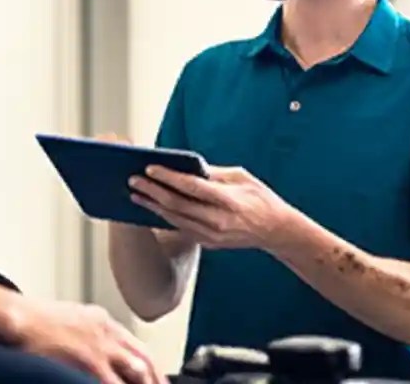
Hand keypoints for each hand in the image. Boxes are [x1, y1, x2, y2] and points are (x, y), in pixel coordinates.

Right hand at [14, 300, 164, 383]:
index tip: (155, 379)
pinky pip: (114, 383)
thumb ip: (80, 332)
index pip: (135, 345)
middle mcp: (106, 330)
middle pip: (144, 358)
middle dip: (156, 379)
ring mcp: (100, 345)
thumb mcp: (63, 319)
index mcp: (100, 320)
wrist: (14, 316)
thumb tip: (82, 349)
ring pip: (138, 371)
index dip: (149, 365)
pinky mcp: (90, 360)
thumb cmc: (27, 320)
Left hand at [128, 165, 297, 250]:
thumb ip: (214, 173)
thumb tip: (188, 167)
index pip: (191, 187)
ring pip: (175, 219)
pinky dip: (165, 217)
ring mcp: (213, 235)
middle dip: (152, 191)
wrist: (276, 231)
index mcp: (229, 201)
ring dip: (153, 206)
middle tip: (133, 180)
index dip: (169, 177)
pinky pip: (182, 228)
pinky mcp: (209, 243)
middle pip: (178, 205)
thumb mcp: (242, 177)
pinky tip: (152, 207)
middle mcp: (219, 221)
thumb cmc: (260, 198)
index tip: (150, 168)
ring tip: (136, 193)